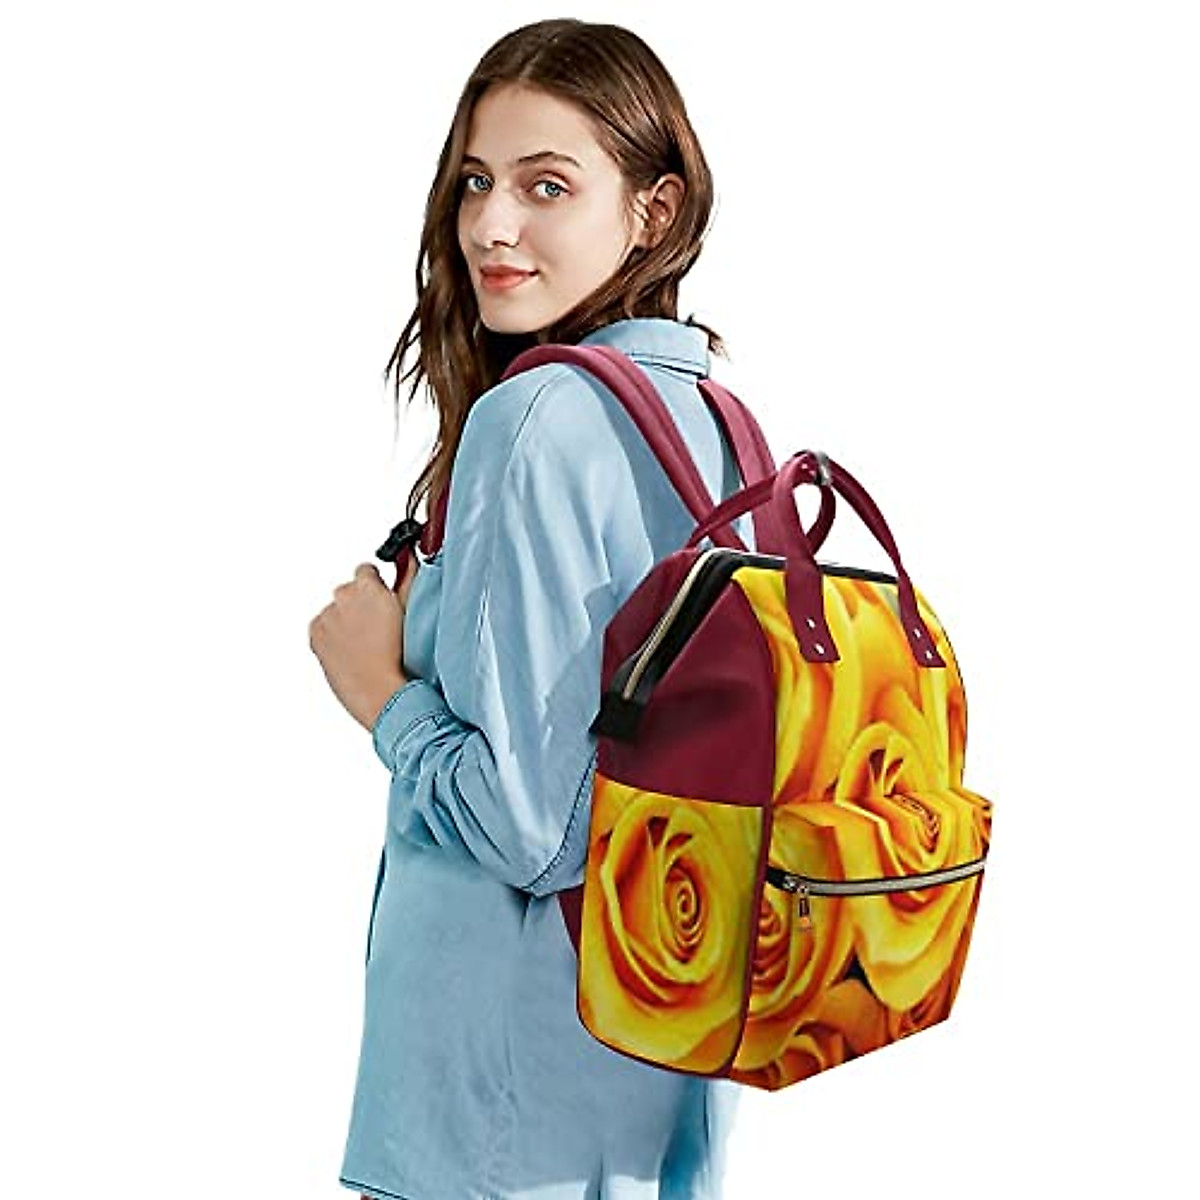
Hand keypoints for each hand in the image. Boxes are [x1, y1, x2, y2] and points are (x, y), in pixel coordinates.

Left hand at [309, 556, 419, 731]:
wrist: (380, 692)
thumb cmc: (400, 656)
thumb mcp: (411, 609)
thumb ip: (408, 574)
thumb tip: (406, 553)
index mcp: (366, 586)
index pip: (365, 570)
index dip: (376, 587)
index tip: (382, 603)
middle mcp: (342, 596)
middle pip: (348, 590)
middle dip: (359, 603)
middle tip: (376, 628)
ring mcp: (326, 616)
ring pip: (335, 610)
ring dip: (345, 620)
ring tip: (363, 644)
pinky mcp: (315, 635)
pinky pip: (322, 627)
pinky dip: (332, 635)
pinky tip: (349, 650)